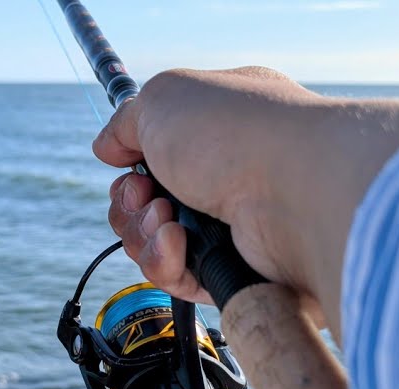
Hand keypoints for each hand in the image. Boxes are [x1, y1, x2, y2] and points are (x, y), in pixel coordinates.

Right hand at [94, 67, 398, 334]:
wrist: (292, 192)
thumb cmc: (237, 134)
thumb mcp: (163, 100)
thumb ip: (125, 122)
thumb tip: (106, 147)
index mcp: (218, 129)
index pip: (157, 154)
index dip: (131, 164)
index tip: (128, 163)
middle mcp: (227, 177)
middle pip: (146, 204)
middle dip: (130, 203)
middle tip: (144, 196)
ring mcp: (231, 227)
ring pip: (154, 245)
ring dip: (143, 233)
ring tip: (166, 220)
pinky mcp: (233, 272)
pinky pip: (177, 279)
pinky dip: (165, 262)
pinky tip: (177, 244)